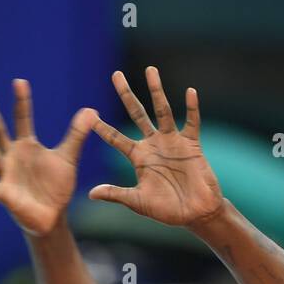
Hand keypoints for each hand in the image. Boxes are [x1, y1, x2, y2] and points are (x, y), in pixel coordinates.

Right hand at [0, 79, 96, 236]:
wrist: (52, 216)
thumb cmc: (56, 186)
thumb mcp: (68, 157)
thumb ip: (77, 134)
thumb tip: (92, 109)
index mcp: (26, 145)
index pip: (22, 118)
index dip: (21, 101)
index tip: (19, 82)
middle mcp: (12, 157)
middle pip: (0, 133)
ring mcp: (6, 175)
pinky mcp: (6, 195)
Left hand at [88, 67, 224, 228]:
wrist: (194, 214)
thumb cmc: (165, 209)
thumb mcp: (137, 202)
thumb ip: (116, 194)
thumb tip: (90, 193)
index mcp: (138, 157)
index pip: (116, 138)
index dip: (103, 128)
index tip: (89, 115)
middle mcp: (153, 144)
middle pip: (136, 113)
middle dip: (126, 94)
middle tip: (115, 75)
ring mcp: (172, 142)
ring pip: (162, 110)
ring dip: (156, 91)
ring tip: (150, 70)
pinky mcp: (191, 144)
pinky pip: (191, 122)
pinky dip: (191, 108)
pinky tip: (190, 92)